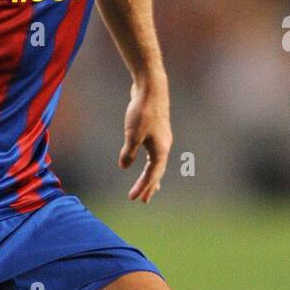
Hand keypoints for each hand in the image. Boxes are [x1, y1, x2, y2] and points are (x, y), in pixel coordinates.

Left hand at [118, 78, 171, 202]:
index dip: (143, 187)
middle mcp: (164, 146)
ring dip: (152, 176)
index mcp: (160, 150)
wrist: (151, 88)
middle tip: (144, 201)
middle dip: (150, 186)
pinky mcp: (156, 131)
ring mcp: (161, 138)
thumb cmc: (142, 111)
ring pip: (157, 162)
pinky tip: (145, 161)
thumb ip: (129, 153)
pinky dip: (151, 162)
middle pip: (157, 172)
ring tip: (151, 188)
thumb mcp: (132, 134)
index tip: (133, 198)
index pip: (152, 175)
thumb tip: (124, 166)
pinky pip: (154, 153)